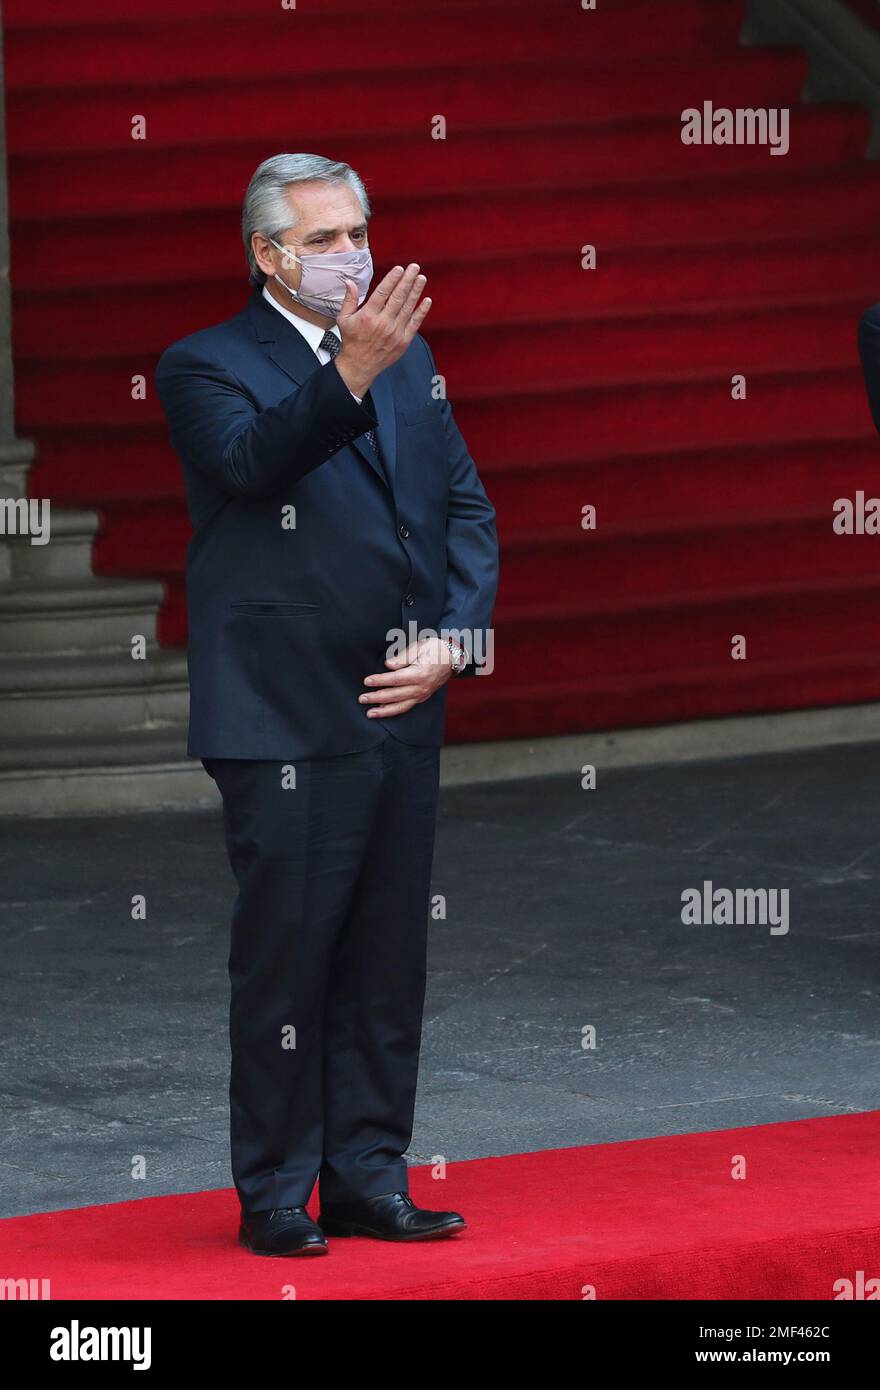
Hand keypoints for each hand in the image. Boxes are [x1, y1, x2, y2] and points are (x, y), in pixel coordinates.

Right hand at [334, 263, 430, 398]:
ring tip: (421, 278)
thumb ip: (349, 300)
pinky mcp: (403, 341)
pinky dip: (421, 312)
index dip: (393, 279)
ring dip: (416, 291)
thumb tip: (349, 282)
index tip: (400, 269)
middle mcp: (383, 323)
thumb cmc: (352, 342)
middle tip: (414, 267)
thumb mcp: (344, 319)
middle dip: (407, 280)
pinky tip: (426, 300)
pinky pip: (415, 323)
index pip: (383, 292)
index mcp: (368, 316)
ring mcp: (395, 332)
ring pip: (408, 307)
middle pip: (398, 297)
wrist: (359, 366)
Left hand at [359, 635, 452, 718]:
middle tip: (361, 698)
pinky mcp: (422, 697)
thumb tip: (388, 665)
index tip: (367, 681)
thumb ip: (402, 657)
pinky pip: (407, 706)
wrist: (453, 657)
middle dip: (376, 697)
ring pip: (401, 706)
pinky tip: (383, 710)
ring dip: (384, 711)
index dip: (379, 681)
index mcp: (419, 674)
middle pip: (395, 696)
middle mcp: (421, 687)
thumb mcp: (419, 647)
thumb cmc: (435, 648)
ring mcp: (422, 694)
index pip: (395, 680)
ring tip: (370, 713)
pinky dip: (394, 710)